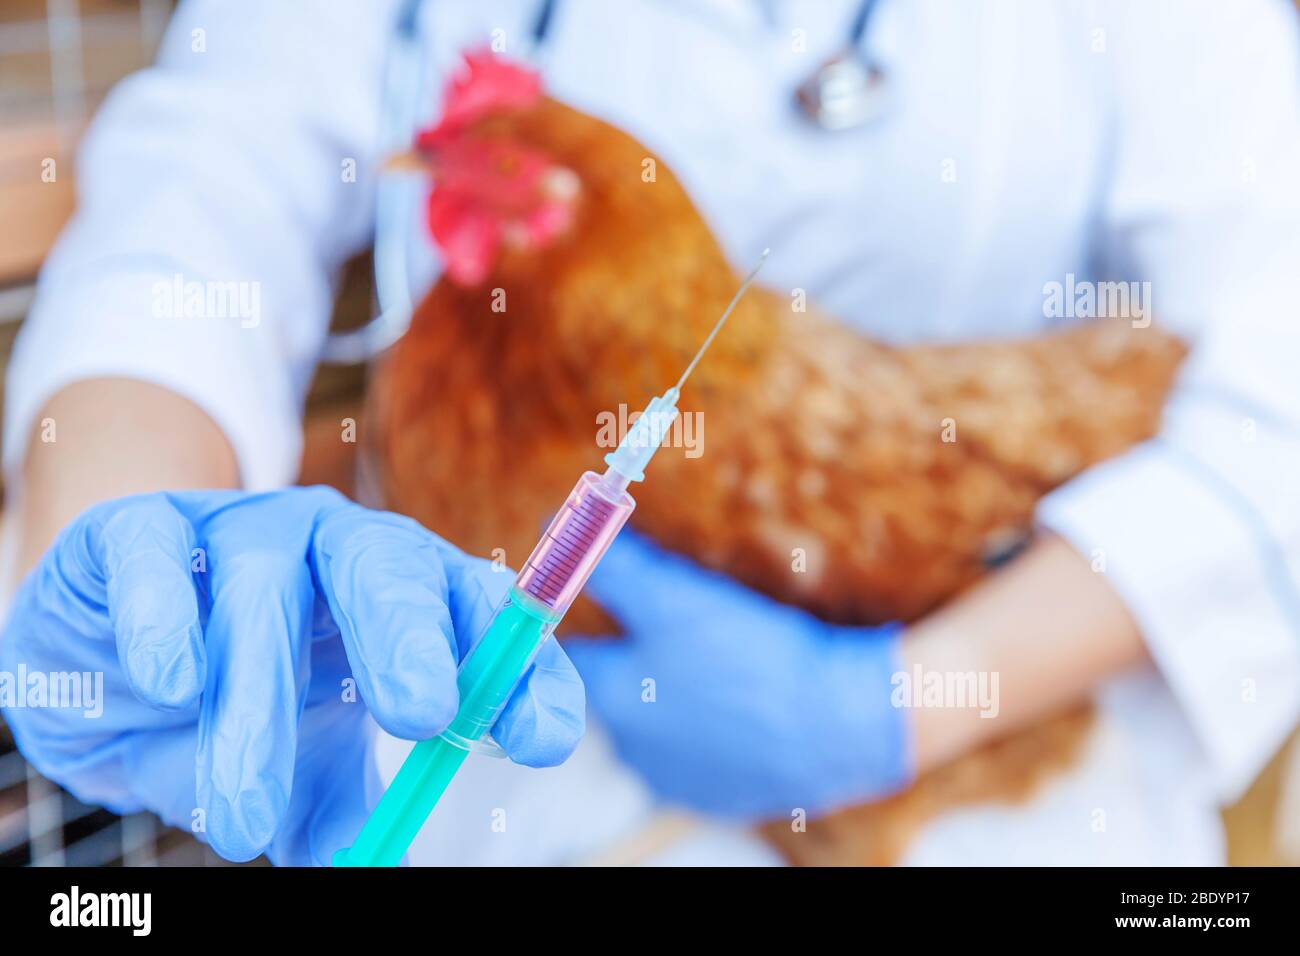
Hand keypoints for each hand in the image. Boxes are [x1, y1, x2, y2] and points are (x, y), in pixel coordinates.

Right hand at [0, 487, 583, 863]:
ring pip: (262, 591)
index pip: (481, 614)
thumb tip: (378, 868)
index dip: (518, 671)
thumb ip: (343, 811)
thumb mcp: (302, 766)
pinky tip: (174, 682)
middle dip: (410, 636)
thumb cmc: (232, 702)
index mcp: (402, 594)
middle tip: (424, 715)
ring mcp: (240, 528)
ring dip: (255, 701)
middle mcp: (335, 547)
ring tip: (246, 810)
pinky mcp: (143, 529)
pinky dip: (165, 617)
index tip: (542, 740)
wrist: (99, 653)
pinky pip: (157, 556)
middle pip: (389, 567)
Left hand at [565, 532, 910, 820]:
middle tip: (680, 625)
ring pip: (658, 722)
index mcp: (610, 699)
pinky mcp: (721, 796)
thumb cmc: (752, 656)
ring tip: (719, 660)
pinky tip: (745, 699)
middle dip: (637, 655)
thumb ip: (612, 565)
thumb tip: (560, 525)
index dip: (584, 619)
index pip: (569, 653)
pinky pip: (701, 752)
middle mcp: (631, 748)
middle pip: (614, 689)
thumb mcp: (674, 595)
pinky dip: (713, 727)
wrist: (838, 722)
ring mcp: (676, 778)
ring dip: (675, 693)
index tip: (605, 598)